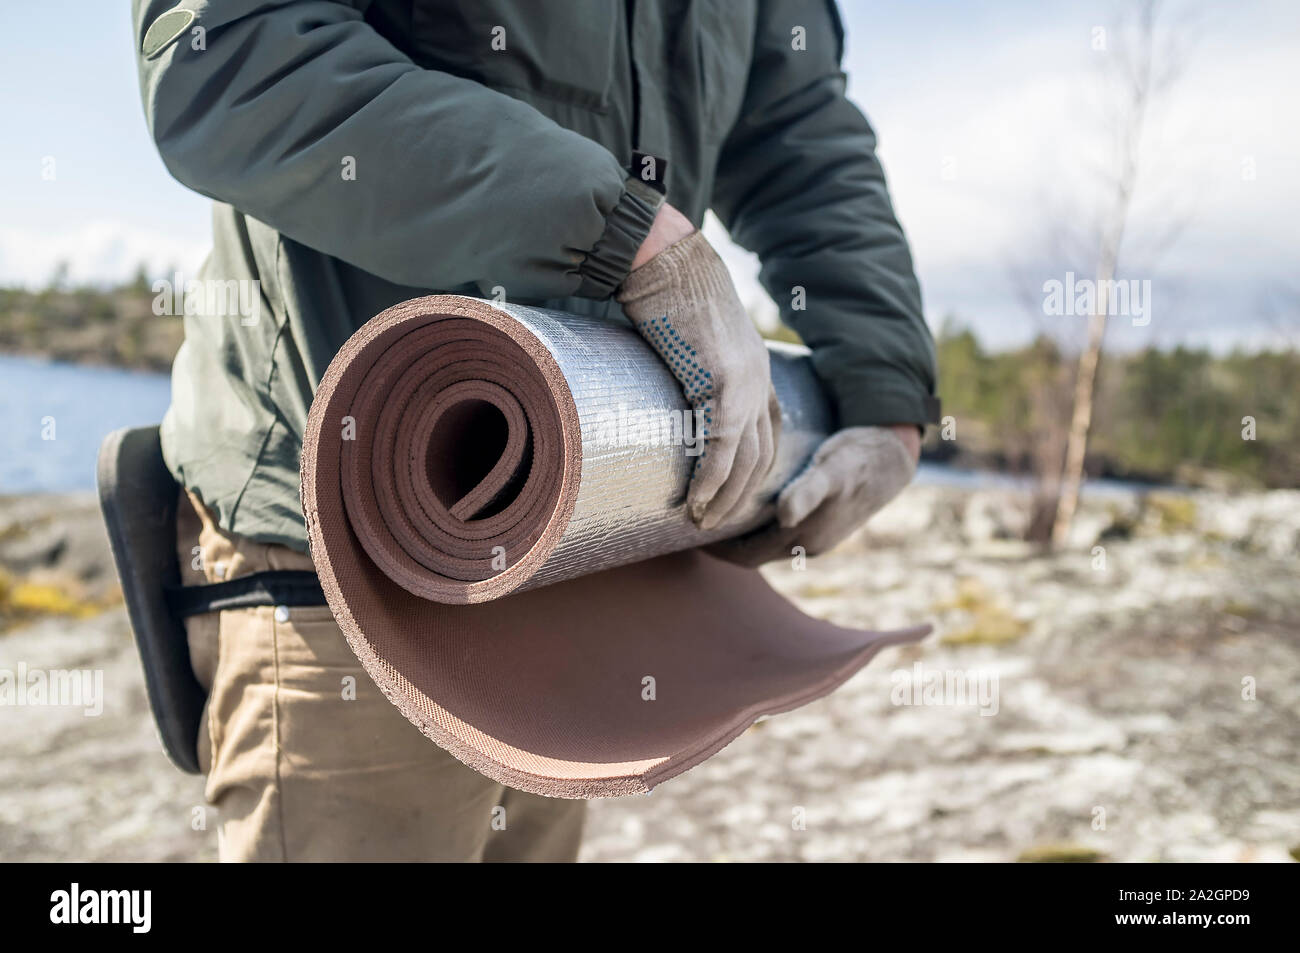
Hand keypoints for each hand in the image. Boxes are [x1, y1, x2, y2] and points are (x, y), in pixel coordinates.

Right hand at [618, 219, 779, 529]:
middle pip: (761, 455)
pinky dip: (712, 481)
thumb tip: (653, 393)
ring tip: (701, 522)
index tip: (730, 496)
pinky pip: (722, 447)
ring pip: (746, 459)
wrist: (667, 258)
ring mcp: (745, 383)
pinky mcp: (722, 384)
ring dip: (726, 497)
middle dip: (741, 494)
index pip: (765, 434)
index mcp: (754, 369)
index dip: (751, 470)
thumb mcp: (686, 339)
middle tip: (714, 522)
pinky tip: (697, 502)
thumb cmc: (665, 291)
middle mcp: (759, 379)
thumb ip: (684, 370)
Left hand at [708, 425, 917, 565]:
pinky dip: (757, 525)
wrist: (892, 459)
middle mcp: (808, 545)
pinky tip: (747, 506)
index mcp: (805, 538)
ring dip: (740, 536)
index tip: (689, 537)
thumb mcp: (832, 471)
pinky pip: (779, 532)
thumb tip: (785, 515)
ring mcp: (815, 538)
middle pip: (752, 554)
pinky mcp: (819, 524)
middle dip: (723, 545)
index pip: (747, 556)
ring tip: (712, 517)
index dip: (718, 551)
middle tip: (692, 525)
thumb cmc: (857, 460)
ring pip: (765, 544)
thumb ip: (808, 492)